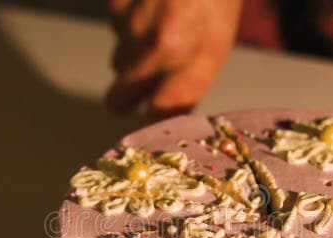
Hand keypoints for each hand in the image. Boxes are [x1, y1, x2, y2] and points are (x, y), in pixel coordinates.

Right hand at [106, 0, 242, 117]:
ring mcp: (134, 26)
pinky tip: (149, 6)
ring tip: (157, 28)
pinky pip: (114, 27)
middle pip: (119, 99)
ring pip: (117, 61)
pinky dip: (127, 21)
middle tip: (139, 88)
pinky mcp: (117, 5)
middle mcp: (162, 48)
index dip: (150, 125)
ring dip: (131, 54)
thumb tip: (167, 110)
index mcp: (197, 60)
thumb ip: (190, 79)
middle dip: (126, 97)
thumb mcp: (218, 42)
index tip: (147, 130)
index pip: (161, 114)